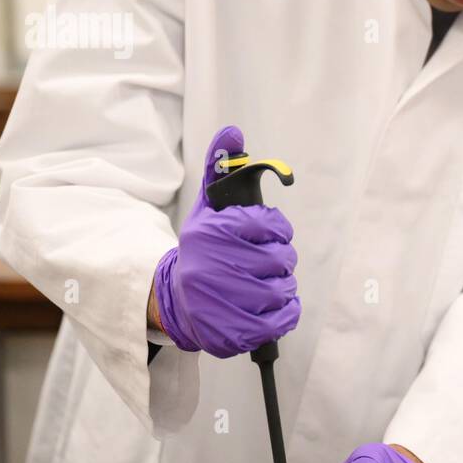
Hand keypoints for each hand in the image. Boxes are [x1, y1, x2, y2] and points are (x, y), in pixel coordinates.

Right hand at [152, 125, 300, 357]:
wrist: (176, 301)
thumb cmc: (202, 250)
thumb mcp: (206, 208)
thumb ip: (219, 168)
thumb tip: (233, 131)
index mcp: (210, 232)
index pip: (271, 225)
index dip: (276, 230)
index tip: (266, 235)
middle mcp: (213, 266)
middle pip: (282, 259)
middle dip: (280, 261)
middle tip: (265, 263)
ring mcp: (223, 302)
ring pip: (285, 289)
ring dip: (282, 287)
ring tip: (262, 285)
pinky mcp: (234, 332)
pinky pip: (284, 319)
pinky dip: (286, 313)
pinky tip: (270, 306)